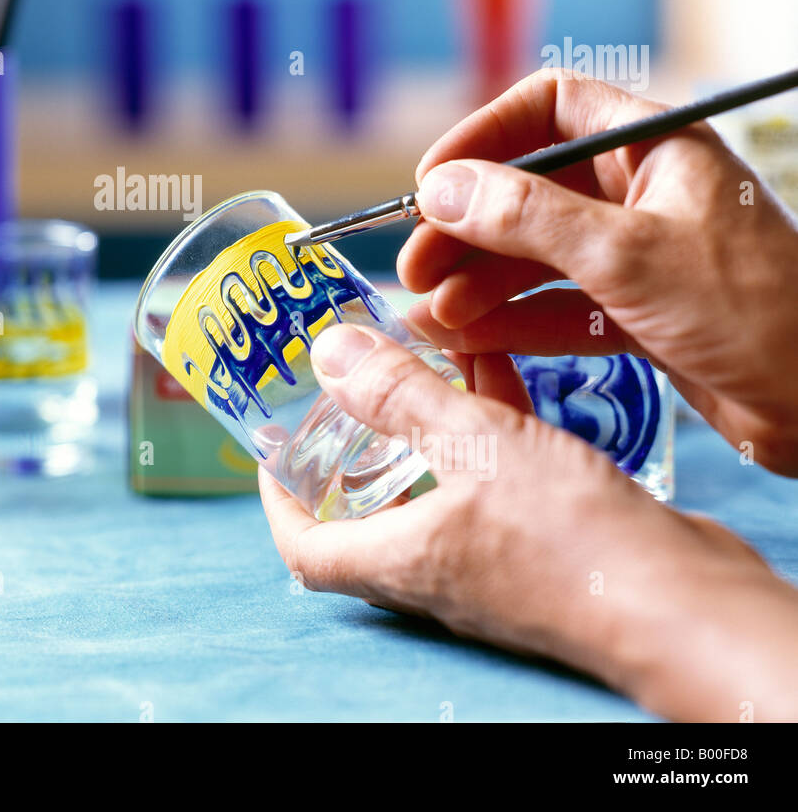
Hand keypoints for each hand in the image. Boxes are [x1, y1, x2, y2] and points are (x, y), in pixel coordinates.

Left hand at [260, 323, 797, 719]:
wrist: (687, 603)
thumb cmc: (570, 538)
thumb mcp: (472, 445)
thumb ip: (398, 396)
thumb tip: (328, 353)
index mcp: (400, 559)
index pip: (304, 548)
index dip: (275, 502)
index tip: (270, 451)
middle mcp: (438, 568)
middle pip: (368, 512)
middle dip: (353, 449)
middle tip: (347, 389)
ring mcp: (492, 560)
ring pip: (441, 484)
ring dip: (428, 424)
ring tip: (420, 357)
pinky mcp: (544, 545)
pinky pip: (498, 478)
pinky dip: (489, 428)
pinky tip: (496, 371)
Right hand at [396, 68, 797, 474]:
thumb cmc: (758, 311)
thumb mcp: (627, 254)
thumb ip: (526, 218)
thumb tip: (440, 188)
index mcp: (652, 147)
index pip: (548, 108)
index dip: (482, 137)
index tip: (431, 183)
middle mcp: (639, 194)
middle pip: (525, 190)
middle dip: (464, 229)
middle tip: (414, 268)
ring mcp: (636, 256)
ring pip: (533, 255)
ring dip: (476, 283)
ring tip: (428, 317)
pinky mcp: (635, 314)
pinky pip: (553, 307)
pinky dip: (507, 323)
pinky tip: (462, 339)